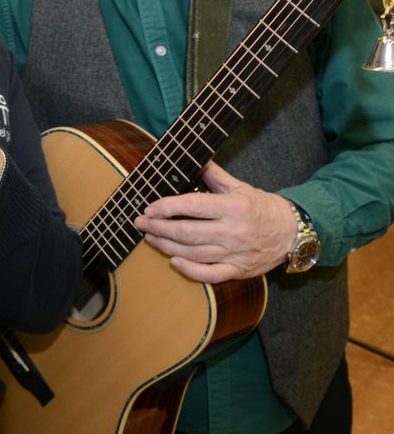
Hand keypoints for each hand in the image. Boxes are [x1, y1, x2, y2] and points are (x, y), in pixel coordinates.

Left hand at [134, 161, 298, 282]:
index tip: (150, 207)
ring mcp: (235, 253)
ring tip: (150, 237)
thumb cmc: (262, 207)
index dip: (167, 207)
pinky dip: (190, 271)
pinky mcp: (238, 270)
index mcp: (233, 207)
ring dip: (166, 246)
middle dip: (158, 227)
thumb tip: (197, 159)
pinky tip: (173, 262)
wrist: (293, 231)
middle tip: (141, 223)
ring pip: (193, 253)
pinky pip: (210, 275)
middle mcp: (233, 231)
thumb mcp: (240, 186)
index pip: (193, 206)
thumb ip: (215, 175)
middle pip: (187, 232)